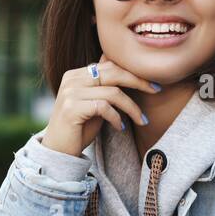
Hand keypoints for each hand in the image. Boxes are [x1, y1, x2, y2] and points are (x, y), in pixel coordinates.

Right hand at [41, 59, 157, 157]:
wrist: (58, 151)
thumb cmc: (80, 128)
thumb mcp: (95, 103)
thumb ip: (106, 87)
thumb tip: (127, 70)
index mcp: (76, 74)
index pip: (109, 64)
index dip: (133, 71)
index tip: (152, 83)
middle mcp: (71, 79)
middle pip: (113, 72)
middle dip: (138, 81)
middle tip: (156, 90)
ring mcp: (70, 92)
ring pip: (112, 92)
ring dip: (131, 107)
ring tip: (141, 120)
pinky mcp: (71, 108)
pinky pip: (104, 107)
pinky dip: (117, 118)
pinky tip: (121, 127)